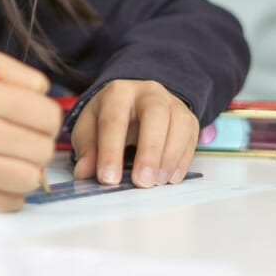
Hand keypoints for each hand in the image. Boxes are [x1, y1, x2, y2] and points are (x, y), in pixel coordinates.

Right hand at [0, 50, 60, 210]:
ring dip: (25, 172)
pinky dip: (9, 193)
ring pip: (31, 179)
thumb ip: (22, 75)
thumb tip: (48, 98)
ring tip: (8, 161)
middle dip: (36, 146)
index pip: (48, 115)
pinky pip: (11, 202)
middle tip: (19, 142)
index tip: (34, 122)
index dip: (47, 120)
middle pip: (43, 149)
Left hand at [71, 80, 197, 187]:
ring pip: (179, 124)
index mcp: (118, 92)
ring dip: (169, 157)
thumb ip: (87, 149)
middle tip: (142, 182)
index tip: (108, 179)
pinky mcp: (188, 117)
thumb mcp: (89, 129)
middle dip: (149, 151)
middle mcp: (148, 92)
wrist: (135, 104)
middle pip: (155, 115)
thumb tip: (84, 172)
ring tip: (157, 182)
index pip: (114, 119)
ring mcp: (172, 103)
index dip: (110, 151)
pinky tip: (171, 178)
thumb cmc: (109, 119)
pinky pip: (191, 136)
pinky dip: (183, 160)